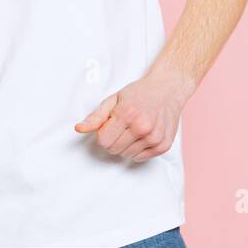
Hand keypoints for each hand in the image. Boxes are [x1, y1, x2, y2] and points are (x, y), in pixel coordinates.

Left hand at [73, 68, 193, 161]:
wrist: (168, 89)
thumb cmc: (139, 93)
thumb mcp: (114, 99)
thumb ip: (96, 116)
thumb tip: (78, 129)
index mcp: (127, 114)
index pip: (103, 141)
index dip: (103, 133)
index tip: (110, 124)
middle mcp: (142, 127)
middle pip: (113, 149)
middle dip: (113, 140)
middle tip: (122, 126)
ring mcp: (154, 137)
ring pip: (126, 155)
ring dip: (126, 145)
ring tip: (134, 129)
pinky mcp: (163, 146)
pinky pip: (140, 158)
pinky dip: (138, 149)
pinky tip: (143, 135)